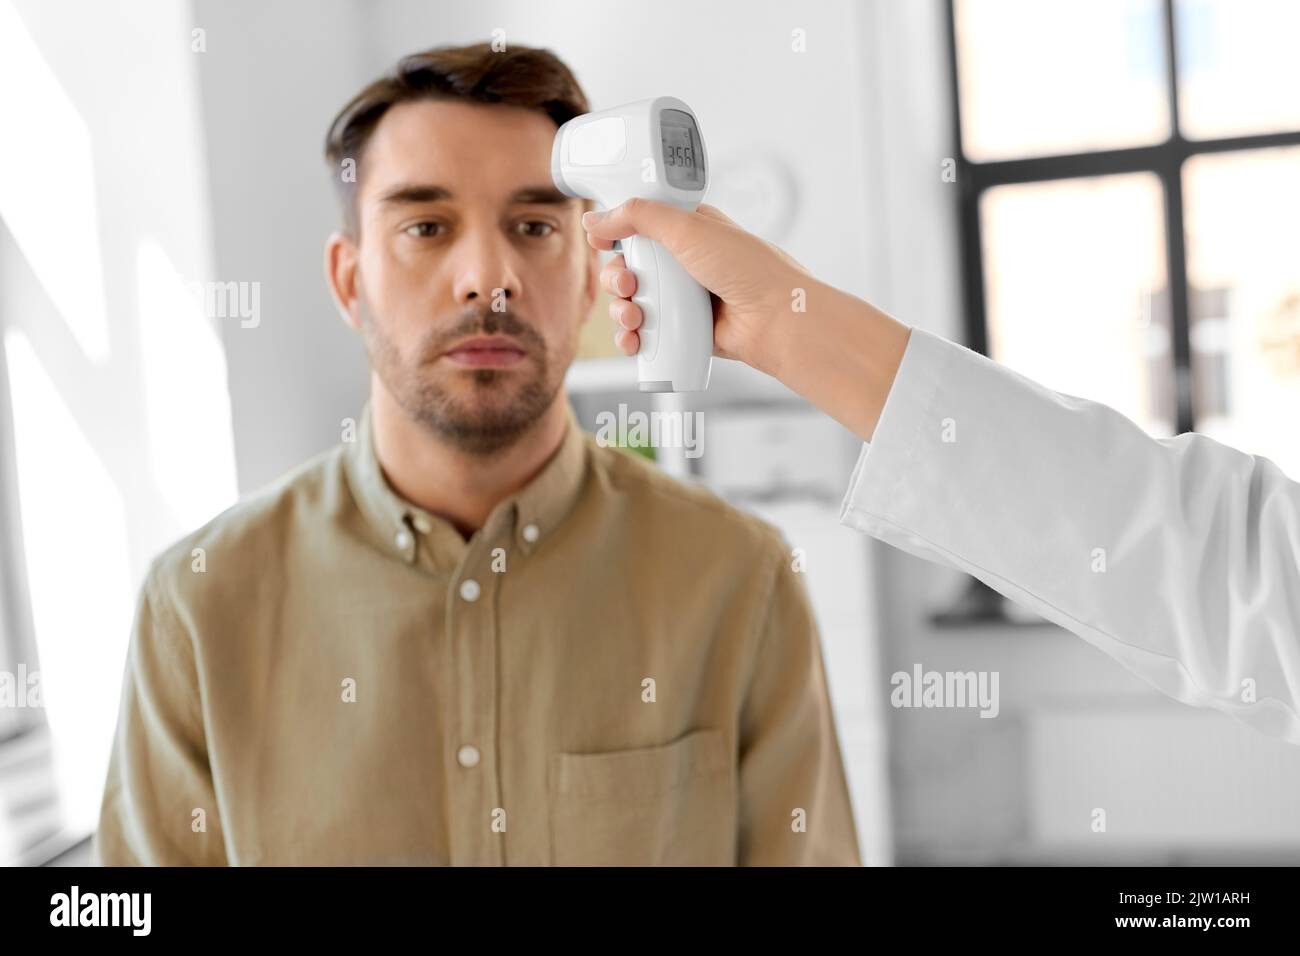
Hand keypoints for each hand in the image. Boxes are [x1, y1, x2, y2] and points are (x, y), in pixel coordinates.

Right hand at [581, 199, 811, 377]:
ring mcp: (683, 298)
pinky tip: (633, 341)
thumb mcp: (688, 227)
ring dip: (621, 311)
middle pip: (628, 268)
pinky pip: (647, 335)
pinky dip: (632, 340)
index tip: (602, 242)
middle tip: (628, 285)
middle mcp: (685, 263)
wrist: (776, 319)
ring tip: (633, 318)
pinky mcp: (684, 330)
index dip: (615, 234)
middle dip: (616, 279)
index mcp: (688, 229)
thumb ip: (639, 216)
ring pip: (633, 303)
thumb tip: (597, 217)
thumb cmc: (747, 269)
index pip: (639, 226)